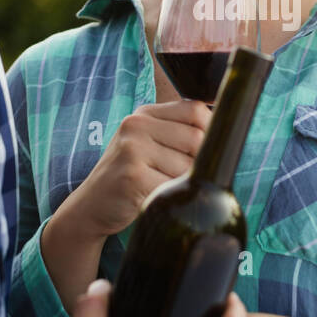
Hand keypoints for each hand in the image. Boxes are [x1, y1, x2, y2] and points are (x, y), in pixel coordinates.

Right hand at [62, 101, 211, 239]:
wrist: (90, 206)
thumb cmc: (129, 176)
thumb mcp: (147, 145)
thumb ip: (177, 134)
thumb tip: (226, 136)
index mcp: (144, 114)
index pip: (196, 110)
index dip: (211, 131)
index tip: (208, 152)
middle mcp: (136, 126)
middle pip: (196, 139)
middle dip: (198, 165)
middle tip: (182, 179)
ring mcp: (132, 149)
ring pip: (188, 168)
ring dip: (183, 186)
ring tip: (162, 190)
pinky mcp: (132, 176)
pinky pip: (173, 188)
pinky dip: (171, 199)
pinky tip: (155, 200)